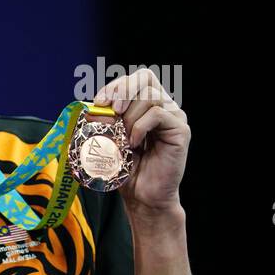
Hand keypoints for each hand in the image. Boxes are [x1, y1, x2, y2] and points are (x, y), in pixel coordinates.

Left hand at [93, 67, 189, 219]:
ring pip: (150, 96)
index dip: (117, 85)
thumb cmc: (125, 169)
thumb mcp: (107, 141)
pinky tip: (134, 143)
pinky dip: (140, 127)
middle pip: (145, 78)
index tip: (100, 102)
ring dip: (129, 116)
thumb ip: (102, 123)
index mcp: (146, 105)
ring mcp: (174, 117)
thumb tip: (93, 109)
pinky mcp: (180, 130)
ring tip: (124, 138)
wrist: (142, 196)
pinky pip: (157, 114)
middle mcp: (163, 106)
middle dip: (122, 91)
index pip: (136, 79)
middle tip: (112, 111)